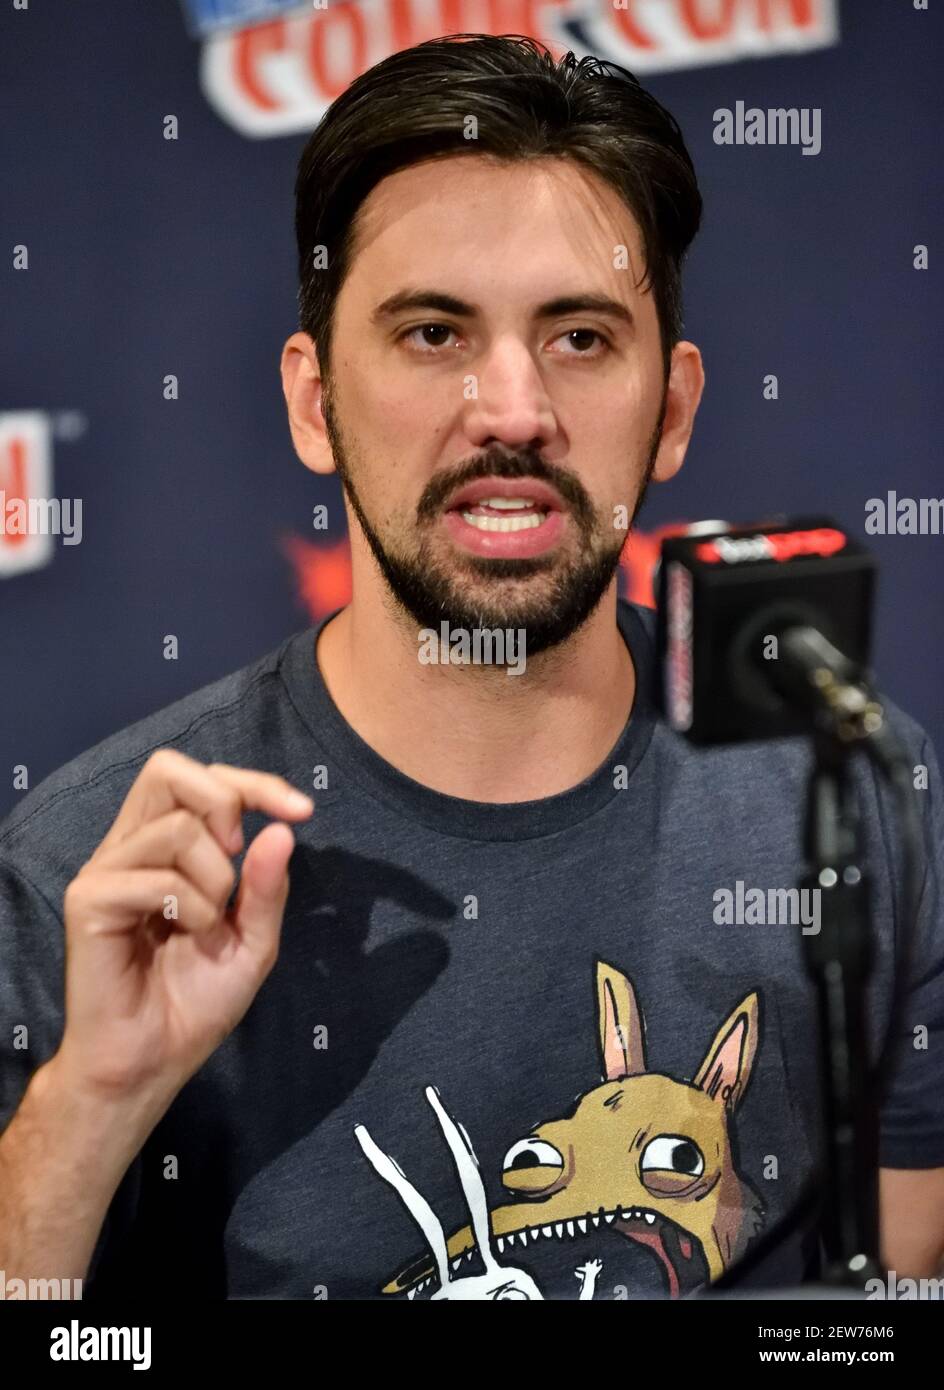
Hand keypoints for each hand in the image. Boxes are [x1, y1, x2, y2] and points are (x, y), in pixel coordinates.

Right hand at [58, 749, 312, 1107]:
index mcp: (164, 848)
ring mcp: (105, 871)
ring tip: (205, 926)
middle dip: (227, 802)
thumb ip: (267, 887)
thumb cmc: (195, 1004)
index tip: (301, 813)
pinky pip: (156, 876)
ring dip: (216, 878)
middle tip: (238, 861)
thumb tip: (283, 828)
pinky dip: (192, 906)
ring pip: (176, 827)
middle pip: (168, 769)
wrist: (153, 1062)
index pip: (201, 779)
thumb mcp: (253, 942)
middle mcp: (130, 847)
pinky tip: (185, 938)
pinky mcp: (89, 900)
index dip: (255, 783)